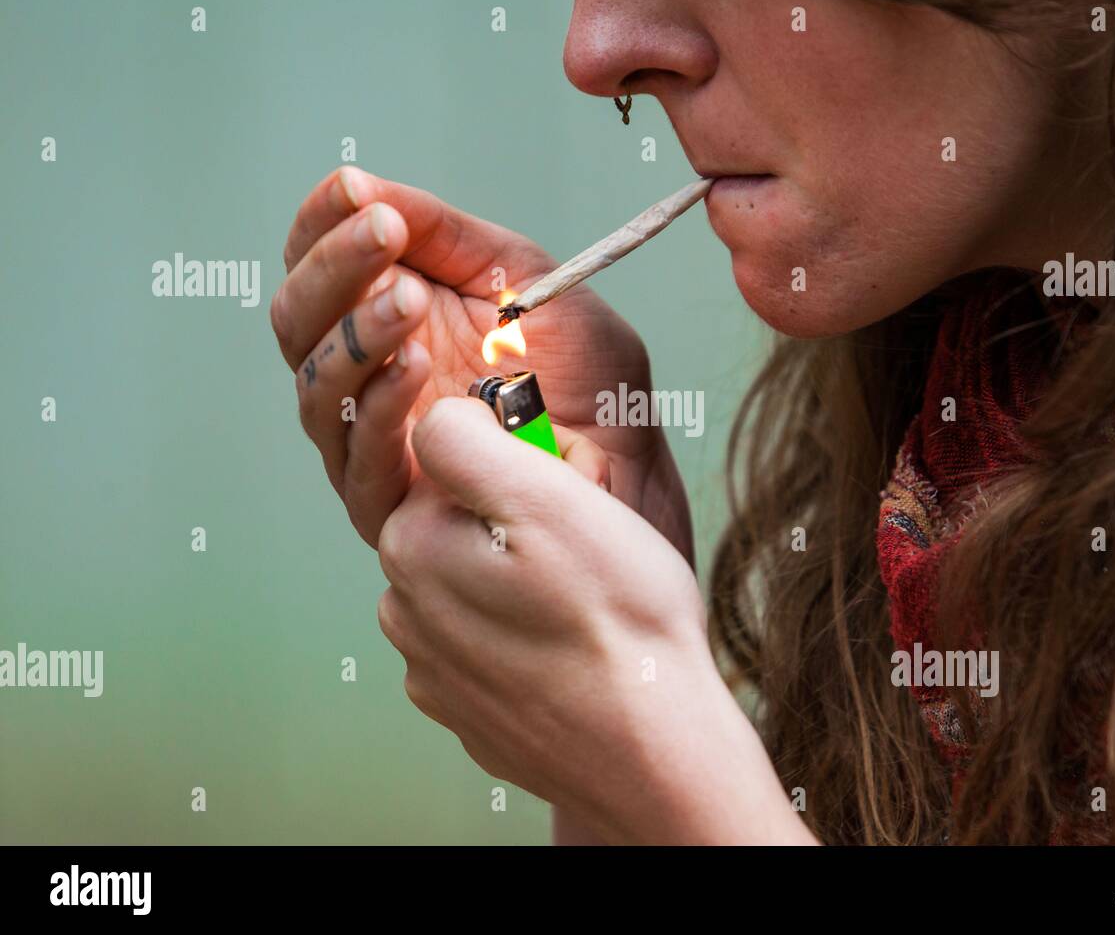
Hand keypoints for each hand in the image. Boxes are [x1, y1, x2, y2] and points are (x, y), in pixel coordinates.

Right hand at [270, 167, 691, 554]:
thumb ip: (442, 234)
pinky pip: (361, 456)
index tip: (352, 189)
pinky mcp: (390, 505)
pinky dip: (381, 404)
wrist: (630, 462)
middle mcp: (363, 378)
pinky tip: (415, 362)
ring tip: (409, 298)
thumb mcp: (520, 278)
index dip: (322, 225)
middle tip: (382, 233)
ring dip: (358, 331)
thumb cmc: (583, 378)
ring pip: (319, 386)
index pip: (316, 266)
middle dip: (337, 268)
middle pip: (299, 321)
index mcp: (386, 318)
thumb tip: (360, 186)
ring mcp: (370, 442)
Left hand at [376, 397, 813, 844]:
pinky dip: (529, 637)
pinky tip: (572, 652)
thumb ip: (465, 438)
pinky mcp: (467, 710)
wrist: (654, 750)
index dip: (524, 467)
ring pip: (482, 581)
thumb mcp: (543, 496)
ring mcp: (434, 669)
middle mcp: (405, 609)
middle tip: (587, 554)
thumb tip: (438, 419)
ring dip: (525, 580)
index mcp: (412, 546)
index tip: (566, 501)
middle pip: (466, 522)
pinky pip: (494, 641)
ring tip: (586, 607)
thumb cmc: (615, 618)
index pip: (457, 460)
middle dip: (522, 523)